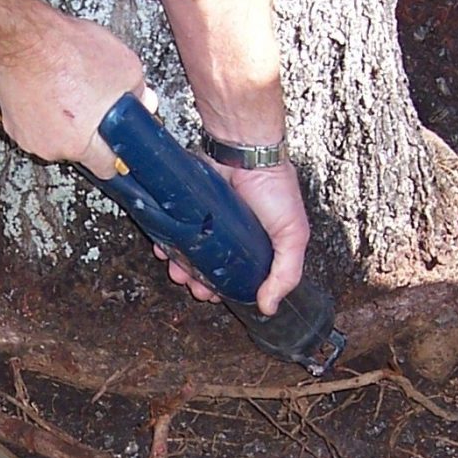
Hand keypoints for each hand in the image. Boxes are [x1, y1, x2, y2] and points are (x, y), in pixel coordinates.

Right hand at [0, 11, 156, 179]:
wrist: (23, 34)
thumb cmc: (66, 50)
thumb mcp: (124, 67)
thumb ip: (139, 92)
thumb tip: (144, 101)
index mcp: (79, 144)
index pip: (105, 167)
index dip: (116, 152)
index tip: (118, 145)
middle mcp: (50, 147)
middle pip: (81, 148)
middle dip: (90, 129)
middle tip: (95, 103)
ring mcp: (26, 135)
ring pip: (57, 135)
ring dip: (65, 120)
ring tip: (70, 91)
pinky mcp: (10, 119)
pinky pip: (36, 121)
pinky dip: (43, 109)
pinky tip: (51, 89)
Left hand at [157, 160, 308, 315]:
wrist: (246, 150)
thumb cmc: (274, 188)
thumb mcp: (292, 236)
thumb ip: (285, 273)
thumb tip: (269, 307)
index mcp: (258, 245)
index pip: (239, 276)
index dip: (225, 290)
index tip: (214, 296)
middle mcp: (233, 234)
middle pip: (211, 267)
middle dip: (200, 282)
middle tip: (194, 286)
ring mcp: (210, 219)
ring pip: (190, 250)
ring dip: (182, 266)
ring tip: (177, 271)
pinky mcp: (190, 206)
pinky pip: (175, 227)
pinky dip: (167, 241)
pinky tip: (164, 249)